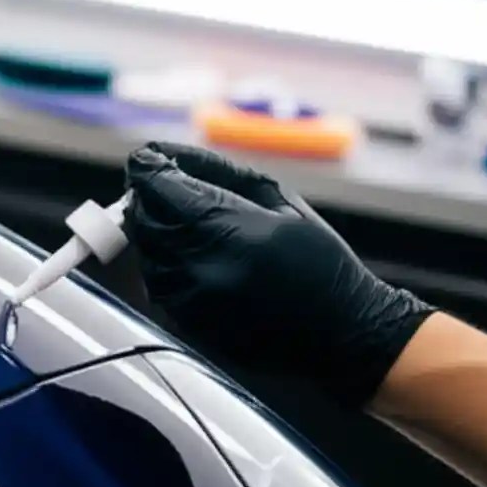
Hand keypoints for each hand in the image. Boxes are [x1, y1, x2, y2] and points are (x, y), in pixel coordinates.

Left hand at [125, 142, 433, 407]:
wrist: (342, 331)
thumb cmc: (318, 259)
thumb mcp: (278, 199)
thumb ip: (218, 173)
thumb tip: (164, 155)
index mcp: (225, 230)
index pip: (156, 187)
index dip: (147, 166)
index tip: (150, 158)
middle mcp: (199, 268)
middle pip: (143, 218)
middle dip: (149, 196)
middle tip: (169, 186)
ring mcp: (189, 300)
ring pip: (146, 251)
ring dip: (156, 230)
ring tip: (193, 224)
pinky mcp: (188, 324)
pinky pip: (158, 282)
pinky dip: (166, 262)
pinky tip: (199, 256)